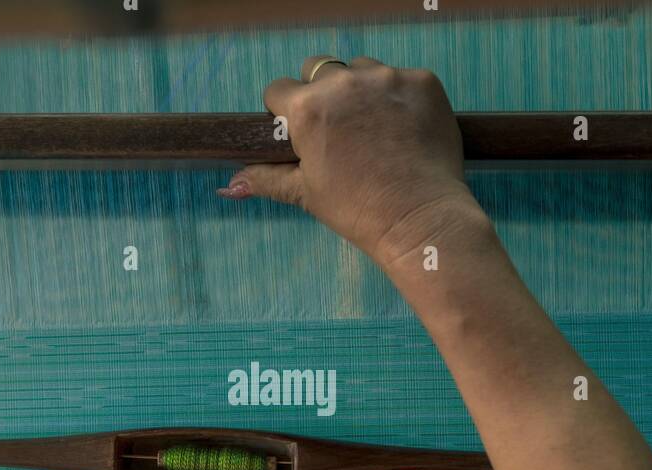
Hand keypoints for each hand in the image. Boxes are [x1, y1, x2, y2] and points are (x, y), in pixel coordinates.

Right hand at [219, 56, 481, 267]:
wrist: (419, 217)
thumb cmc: (357, 209)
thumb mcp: (306, 193)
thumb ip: (266, 179)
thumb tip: (230, 184)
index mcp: (307, 108)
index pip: (280, 89)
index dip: (287, 112)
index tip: (302, 133)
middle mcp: (343, 82)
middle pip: (319, 70)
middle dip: (322, 94)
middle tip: (340, 131)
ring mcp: (386, 78)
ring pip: (362, 69)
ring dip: (362, 91)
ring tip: (376, 130)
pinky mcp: (422, 81)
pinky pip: (401, 79)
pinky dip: (401, 98)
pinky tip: (406, 129)